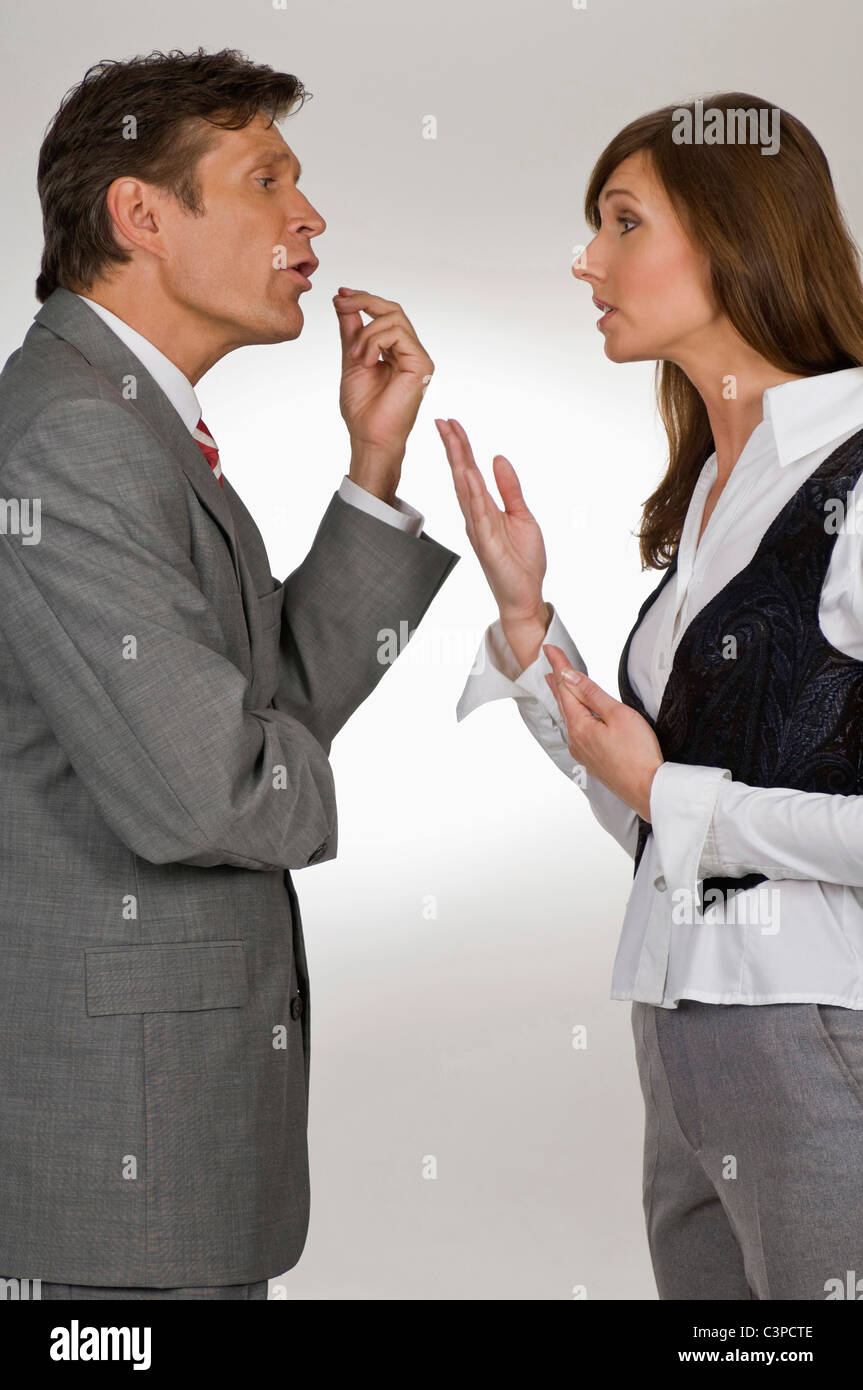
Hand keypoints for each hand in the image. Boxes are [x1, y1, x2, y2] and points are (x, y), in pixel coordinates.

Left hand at [333, 288, 433, 497]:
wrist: (368, 435)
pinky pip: (398, 335)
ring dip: (366, 333)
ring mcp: (418, 357)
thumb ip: (351, 330)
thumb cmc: (362, 407)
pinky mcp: (422, 364)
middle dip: (364, 301)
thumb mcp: (351, 358)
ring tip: (355, 356)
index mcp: (395, 350)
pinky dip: (375, 343)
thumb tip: (342, 301)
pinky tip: (367, 361)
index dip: (363, 299)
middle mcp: (410, 351)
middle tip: (341, 302)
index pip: (385, 314)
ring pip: (394, 319)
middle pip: (393, 309)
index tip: (340, 294)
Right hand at [435, 417, 546, 623]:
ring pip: (465, 489)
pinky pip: (478, 514)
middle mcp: (476, 516)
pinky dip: (473, 493)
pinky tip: (469, 474)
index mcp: (484, 508)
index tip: (452, 424)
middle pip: (461, 475)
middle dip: (453, 447)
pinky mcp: (486, 544)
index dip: (461, 447)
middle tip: (442, 421)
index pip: (469, 471)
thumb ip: (510, 489)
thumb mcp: (521, 515)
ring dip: (459, 463)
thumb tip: (498, 459)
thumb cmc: (522, 560)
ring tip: (452, 438)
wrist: (525, 594)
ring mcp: (479, 529)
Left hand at [542, 644, 662, 820]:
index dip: (558, 665)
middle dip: (558, 681)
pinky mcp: (592, 761)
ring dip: (565, 698)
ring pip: (570, 718)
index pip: (565, 687)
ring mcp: (582, 752)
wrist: (647, 790)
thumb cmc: (638, 753)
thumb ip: (592, 694)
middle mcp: (575, 740)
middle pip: (564, 703)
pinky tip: (577, 715)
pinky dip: (574, 715)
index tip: (548, 648)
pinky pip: (577, 731)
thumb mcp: (618, 714)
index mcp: (579, 726)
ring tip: (560, 685)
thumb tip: (569, 677)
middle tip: (550, 663)